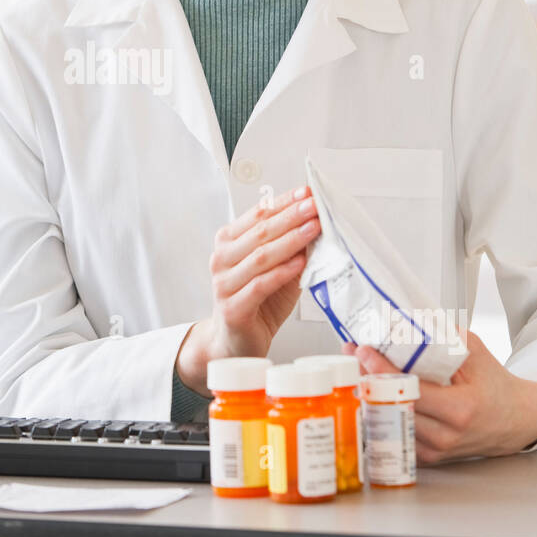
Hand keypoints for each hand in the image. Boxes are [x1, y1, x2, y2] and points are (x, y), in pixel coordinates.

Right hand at [176, 185, 320, 393]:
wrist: (235, 343)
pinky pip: (260, 285)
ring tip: (313, 229)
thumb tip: (314, 222)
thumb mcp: (274, 269)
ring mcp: (224, 284)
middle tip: (314, 207)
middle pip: (260, 233)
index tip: (306, 193)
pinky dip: (282, 272)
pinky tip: (300, 263)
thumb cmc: (257, 303)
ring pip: (261, 256)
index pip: (257, 215)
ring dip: (291, 240)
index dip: (283, 202)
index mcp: (228, 243)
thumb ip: (288, 248)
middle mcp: (221, 259)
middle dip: (291, 217)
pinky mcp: (233, 308)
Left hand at [343, 329, 536, 461]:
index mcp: (460, 409)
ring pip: (389, 422)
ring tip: (359, 372)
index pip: (410, 390)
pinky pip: (395, 434)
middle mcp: (446, 434)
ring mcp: (435, 449)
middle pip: (393, 407)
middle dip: (368, 379)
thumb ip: (444, 337)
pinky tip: (372, 395)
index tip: (364, 351)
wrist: (514, 419)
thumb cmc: (496, 386)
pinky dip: (381, 413)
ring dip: (370, 396)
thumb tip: (408, 320)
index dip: (382, 370)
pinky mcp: (428, 457)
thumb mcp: (475, 352)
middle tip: (352, 358)